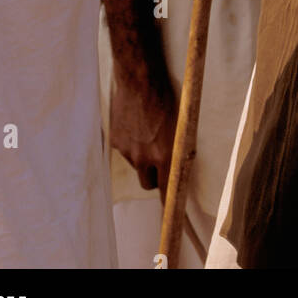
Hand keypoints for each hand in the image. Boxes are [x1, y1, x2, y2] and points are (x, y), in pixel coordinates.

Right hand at [109, 73, 175, 199]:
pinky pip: (124, 149)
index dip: (168, 206)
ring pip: (136, 164)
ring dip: (142, 155)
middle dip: (153, 176)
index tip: (170, 219)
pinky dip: (130, 142)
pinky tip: (134, 123)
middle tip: (157, 159)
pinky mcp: (116, 141)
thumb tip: (180, 165)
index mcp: (165, 155)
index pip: (166, 192)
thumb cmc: (167, 97)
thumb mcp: (181, 125)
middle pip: (148, 184)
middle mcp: (145, 158)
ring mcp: (128, 150)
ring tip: (146, 130)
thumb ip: (179, 149)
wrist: (140, 78)